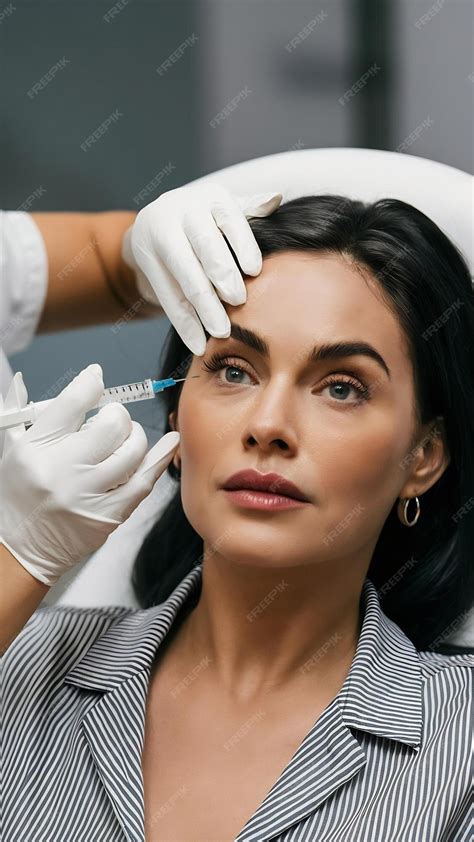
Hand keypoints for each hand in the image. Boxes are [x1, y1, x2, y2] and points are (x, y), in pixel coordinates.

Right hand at [0, 364, 179, 586]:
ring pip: (132, 450)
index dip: (90, 384)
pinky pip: (144, 480)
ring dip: (134, 436)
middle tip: (109, 422)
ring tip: (123, 437)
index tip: (96, 377)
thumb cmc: (19, 495)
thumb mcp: (17, 449)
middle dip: (115, 416)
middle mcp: (62, 471)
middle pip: (110, 425)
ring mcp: (89, 495)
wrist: (20, 549)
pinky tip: (171, 443)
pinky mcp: (109, 515)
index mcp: (34, 450)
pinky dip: (160, 458)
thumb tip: (80, 380)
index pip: (71, 403)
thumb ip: (41, 413)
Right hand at [123, 182, 281, 354]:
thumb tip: (275, 198)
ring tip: (220, 331)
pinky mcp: (144, 261)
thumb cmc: (206, 222)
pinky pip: (166, 296)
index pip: (229, 218)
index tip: (255, 270)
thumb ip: (251, 210)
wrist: (155, 225)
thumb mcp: (225, 212)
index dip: (243, 243)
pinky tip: (196, 342)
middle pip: (204, 245)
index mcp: (209, 197)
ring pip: (184, 274)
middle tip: (238, 301)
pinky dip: (183, 322)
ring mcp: (159, 234)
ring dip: (203, 306)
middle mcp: (181, 210)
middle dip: (222, 275)